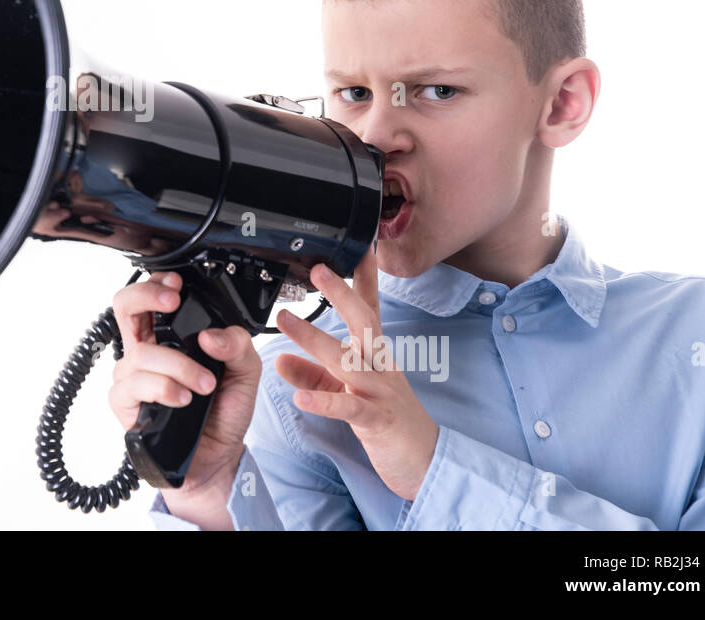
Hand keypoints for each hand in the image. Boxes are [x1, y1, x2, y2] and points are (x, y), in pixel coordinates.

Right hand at [109, 270, 261, 500]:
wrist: (218, 455)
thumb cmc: (223, 410)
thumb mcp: (245, 371)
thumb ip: (238, 345)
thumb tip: (211, 335)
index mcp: (170, 336)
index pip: (150, 297)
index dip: (155, 283)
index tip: (177, 285)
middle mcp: (147, 350)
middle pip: (124, 306)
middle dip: (146, 296)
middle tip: (173, 303)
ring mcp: (132, 376)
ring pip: (142, 353)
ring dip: (179, 365)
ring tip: (204, 384)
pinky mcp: (124, 402)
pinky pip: (136, 386)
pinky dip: (164, 389)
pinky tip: (183, 399)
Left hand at [274, 247, 439, 501]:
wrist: (424, 460)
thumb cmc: (384, 418)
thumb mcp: (344, 391)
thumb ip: (311, 374)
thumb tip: (280, 358)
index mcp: (374, 354)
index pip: (369, 308)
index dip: (364, 277)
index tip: (359, 244)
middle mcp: (379, 366)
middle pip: (364, 322)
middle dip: (342, 294)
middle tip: (319, 269)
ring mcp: (380, 392)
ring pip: (350, 360)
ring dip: (315, 339)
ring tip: (286, 321)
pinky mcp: (376, 421)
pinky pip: (349, 409)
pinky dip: (324, 401)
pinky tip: (299, 397)